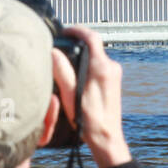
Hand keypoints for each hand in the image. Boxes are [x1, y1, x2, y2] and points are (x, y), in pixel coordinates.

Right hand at [51, 26, 132, 167]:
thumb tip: (53, 52)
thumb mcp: (70, 94)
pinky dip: (87, 66)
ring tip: (65, 63)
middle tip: (60, 46)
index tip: (65, 31)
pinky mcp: (114, 82)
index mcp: (102, 67)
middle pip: (93, 46)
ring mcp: (115, 75)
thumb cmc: (89, 119)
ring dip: (81, 56)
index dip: (77, 30)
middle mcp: (112, 67)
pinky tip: (76, 76)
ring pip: (95, 57)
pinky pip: (99, 67)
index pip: (91, 37)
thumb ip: (62, 71)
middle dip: (77, 44)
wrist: (106, 138)